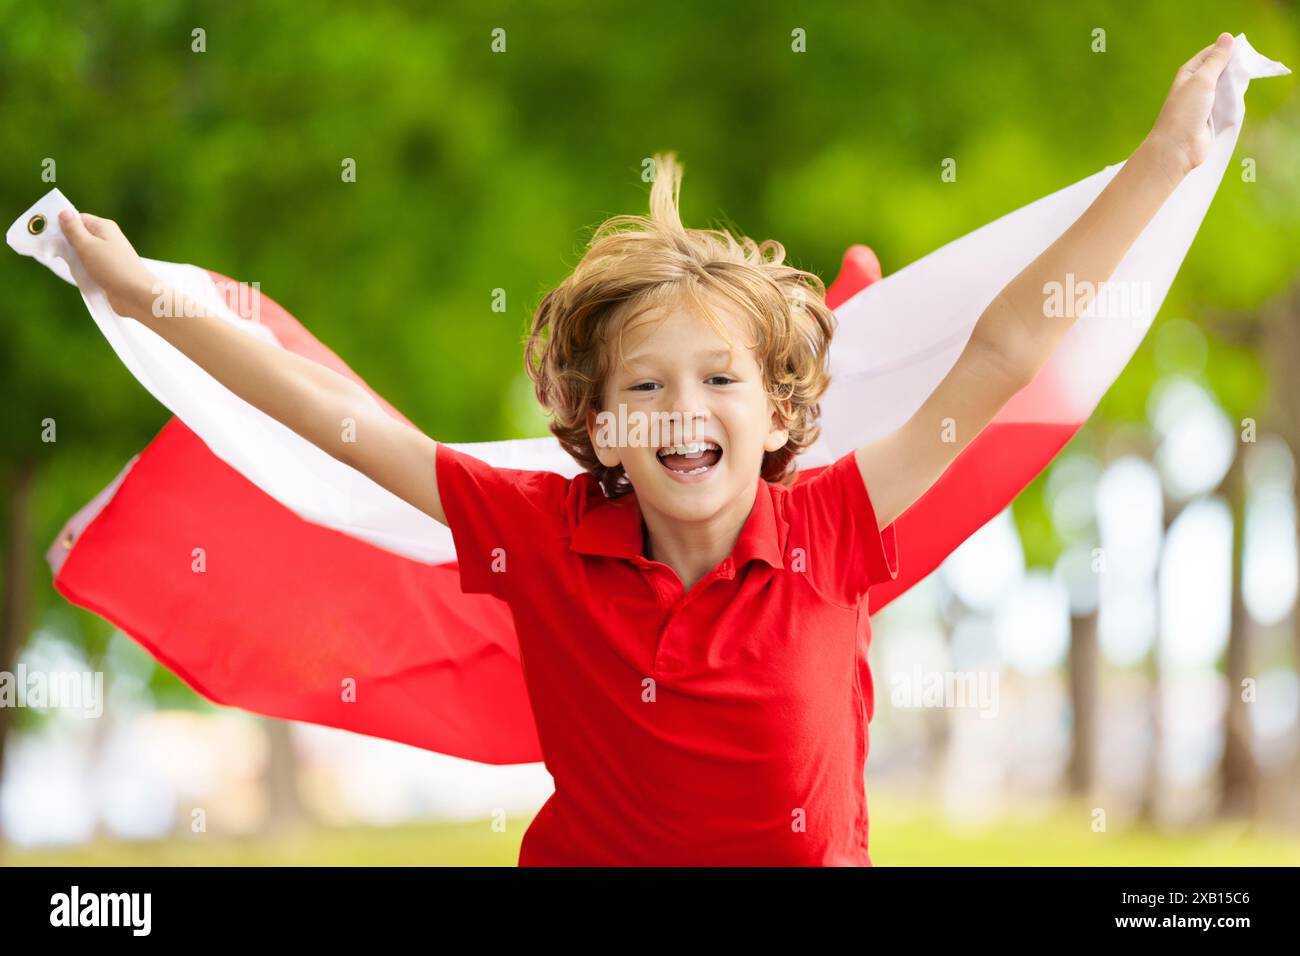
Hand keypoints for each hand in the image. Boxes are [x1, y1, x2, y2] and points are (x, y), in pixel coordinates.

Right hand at [57, 210, 159, 317]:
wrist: (136, 295)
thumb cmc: (112, 267)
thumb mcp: (87, 245)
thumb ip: (74, 230)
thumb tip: (64, 212)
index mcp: (104, 227)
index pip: (78, 219)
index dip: (65, 226)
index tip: (52, 236)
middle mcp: (108, 238)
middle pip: (81, 236)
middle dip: (69, 244)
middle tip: (59, 253)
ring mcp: (110, 255)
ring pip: (84, 253)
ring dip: (76, 260)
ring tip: (73, 267)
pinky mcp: (110, 270)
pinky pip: (91, 266)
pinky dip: (84, 270)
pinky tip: (81, 276)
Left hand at [1143, 33, 1234, 183]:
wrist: (1178, 147)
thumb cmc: (1185, 111)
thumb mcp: (1202, 80)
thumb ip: (1216, 60)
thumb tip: (1227, 37)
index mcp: (1189, 73)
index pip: (1211, 53)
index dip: (1226, 49)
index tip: (1243, 49)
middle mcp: (1196, 85)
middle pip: (1221, 69)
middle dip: (1233, 68)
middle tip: (1246, 68)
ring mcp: (1204, 101)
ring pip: (1226, 86)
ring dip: (1234, 86)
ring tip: (1241, 84)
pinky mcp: (1212, 116)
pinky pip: (1227, 103)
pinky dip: (1233, 100)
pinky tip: (1239, 99)